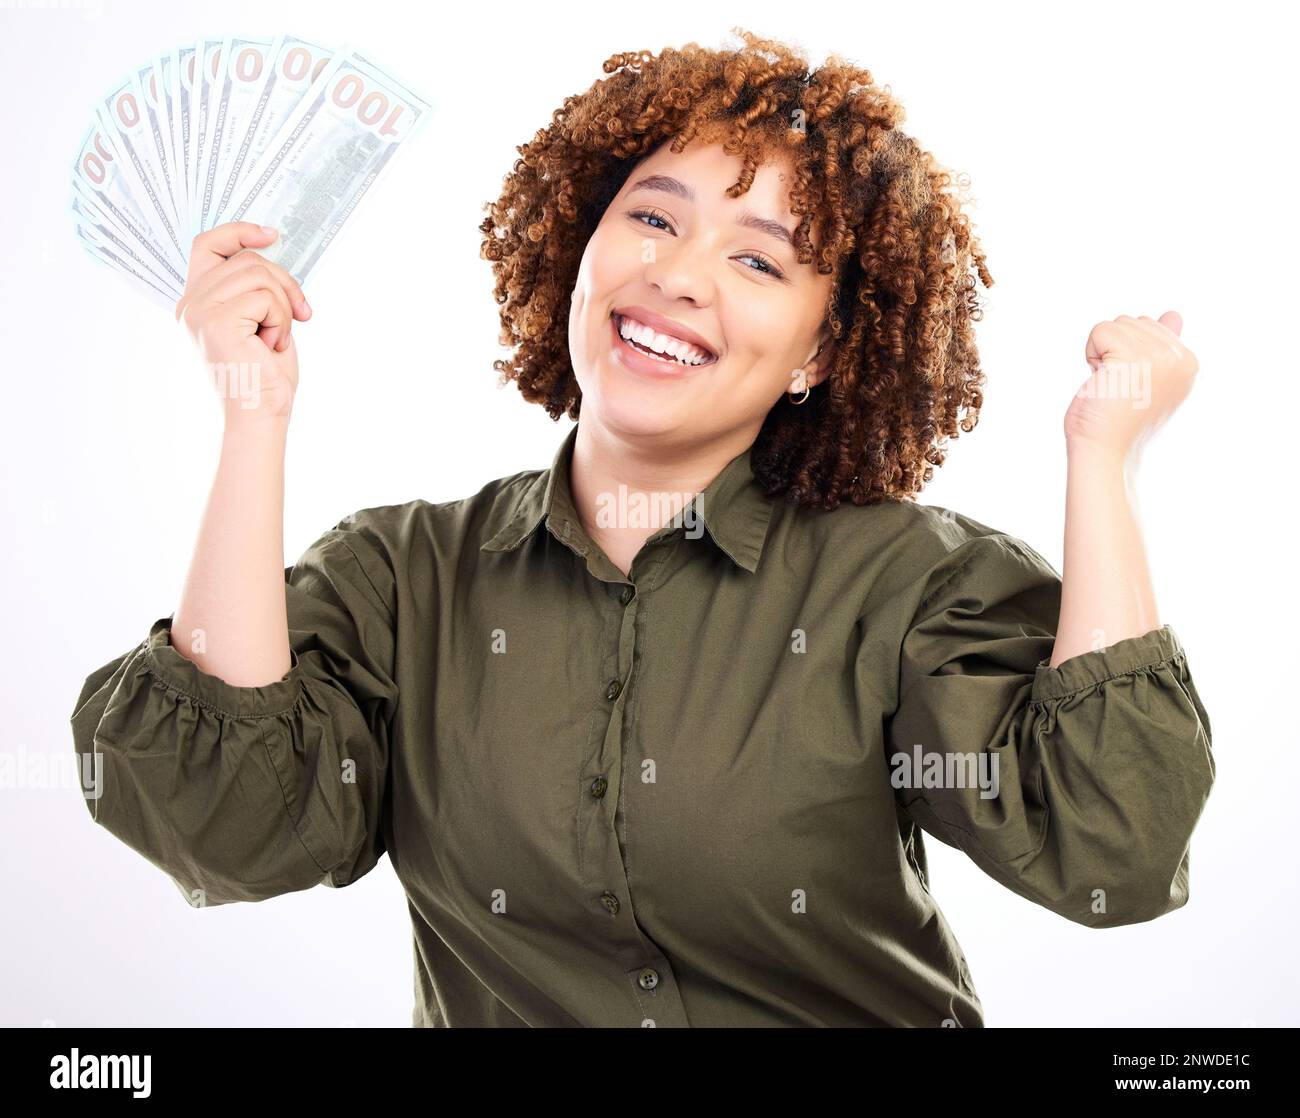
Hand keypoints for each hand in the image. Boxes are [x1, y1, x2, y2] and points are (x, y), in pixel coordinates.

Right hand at [174, 222, 312, 425]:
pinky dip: (281, 321)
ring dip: (283, 306)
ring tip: (276, 338)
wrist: (260, 415)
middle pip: (247, 259)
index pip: (208, 244)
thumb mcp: (261, 320)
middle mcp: (190, 303)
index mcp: (197, 301)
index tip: (271, 235)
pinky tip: (271, 346)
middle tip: (301, 313)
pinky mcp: (215, 320)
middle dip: (285, 283)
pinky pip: (265, 297)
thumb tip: (272, 248)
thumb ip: (256, 287)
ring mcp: (199, 310)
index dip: (239, 231)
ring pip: (259, 274)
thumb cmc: (264, 376)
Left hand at [1064, 311, 1198, 463]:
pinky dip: (1090, 353)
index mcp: (1187, 362)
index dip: (1126, 352)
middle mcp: (1179, 357)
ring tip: (1110, 384)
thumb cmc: (1119, 420)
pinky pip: (1100, 330)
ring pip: (1115, 325)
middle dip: (1114, 350)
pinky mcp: (1132, 358)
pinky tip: (1100, 379)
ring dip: (1101, 353)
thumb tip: (1173, 315)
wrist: (1104, 450)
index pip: (1149, 326)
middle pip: (1132, 321)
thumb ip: (1162, 346)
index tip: (1130, 384)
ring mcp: (1158, 357)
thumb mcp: (1147, 378)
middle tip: (1117, 385)